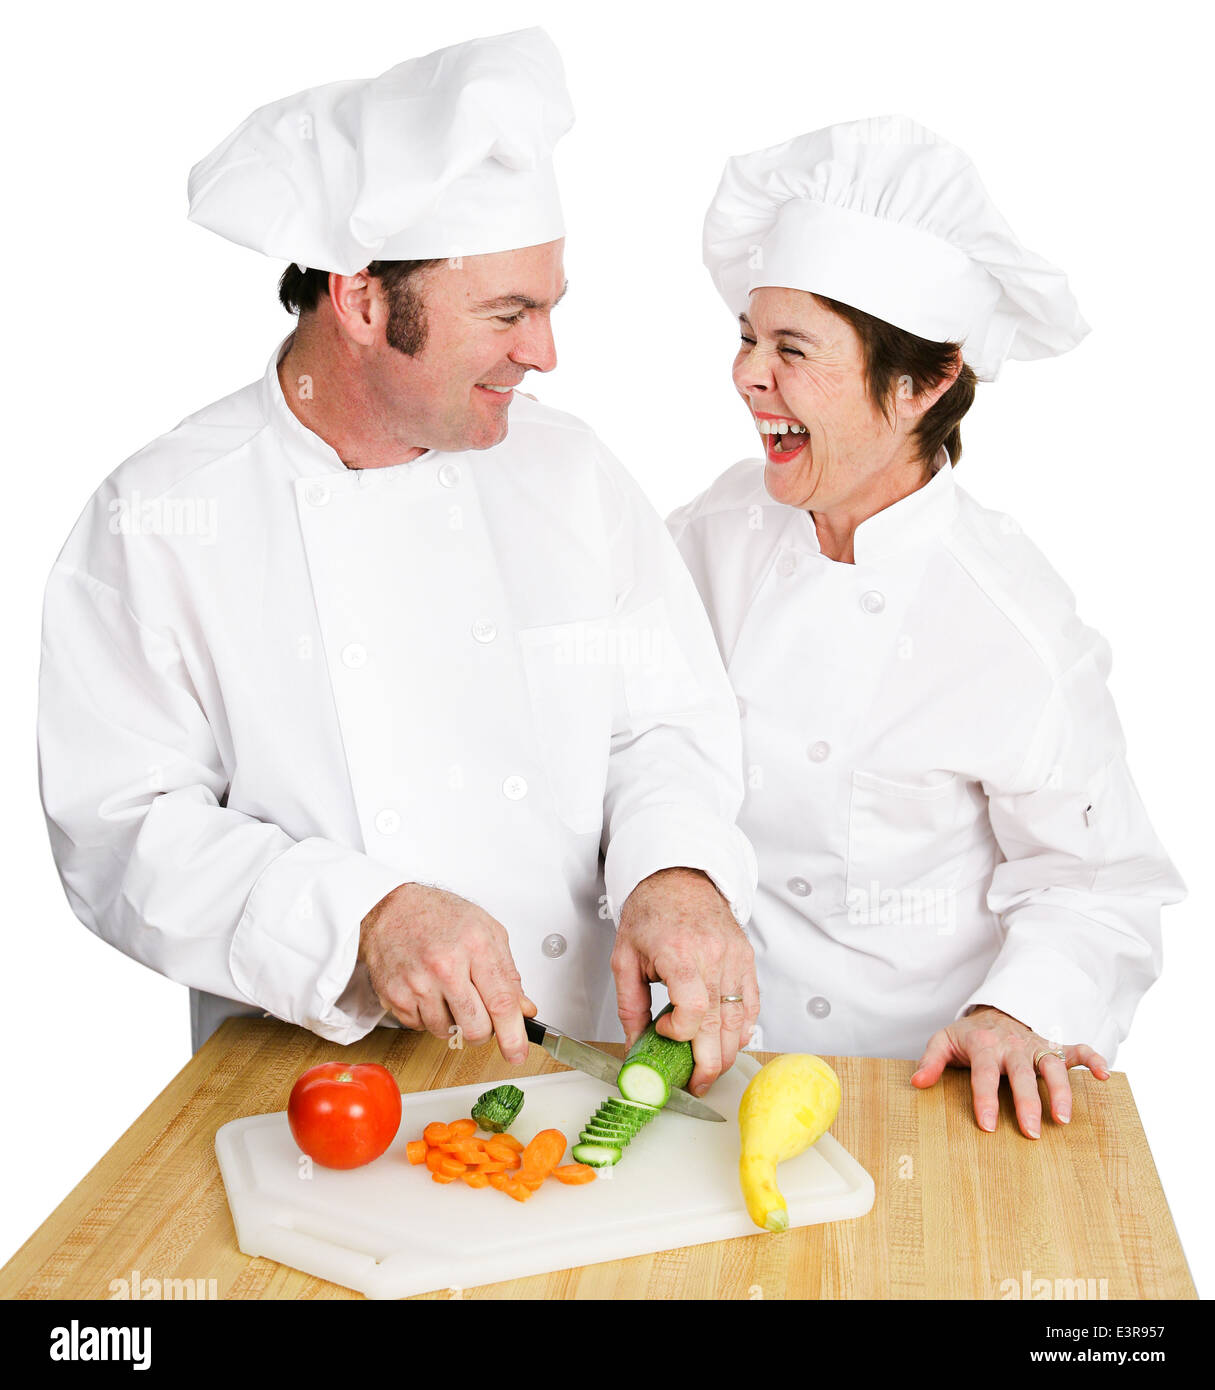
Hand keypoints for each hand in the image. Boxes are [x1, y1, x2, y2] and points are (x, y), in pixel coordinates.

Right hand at [358, 883, 536, 1064]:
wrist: (391, 908)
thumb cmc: (440, 915)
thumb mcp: (486, 931)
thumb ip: (508, 973)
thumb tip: (523, 1010)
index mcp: (475, 946)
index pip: (501, 1003)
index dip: (513, 1035)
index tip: (518, 1054)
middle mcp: (445, 966)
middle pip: (475, 1027)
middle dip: (483, 1031)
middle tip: (481, 1016)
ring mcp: (417, 983)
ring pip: (447, 1032)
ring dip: (453, 1021)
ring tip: (448, 992)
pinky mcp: (395, 997)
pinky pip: (421, 1028)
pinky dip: (428, 1016)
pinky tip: (427, 991)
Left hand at [612, 867, 758, 1095]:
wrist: (680, 878)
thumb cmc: (651, 912)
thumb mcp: (625, 958)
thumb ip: (630, 1005)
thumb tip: (635, 1044)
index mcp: (680, 954)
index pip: (693, 1011)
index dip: (678, 1033)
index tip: (663, 1032)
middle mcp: (713, 957)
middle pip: (719, 1025)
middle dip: (708, 1064)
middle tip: (695, 1084)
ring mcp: (735, 959)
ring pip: (739, 1020)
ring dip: (725, 1053)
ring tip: (709, 1071)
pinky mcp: (746, 959)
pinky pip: (751, 1004)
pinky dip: (743, 1029)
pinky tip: (729, 1043)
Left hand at [911, 1005, 1110, 1137]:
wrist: (994, 1012)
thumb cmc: (968, 1035)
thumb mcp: (944, 1041)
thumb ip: (931, 1060)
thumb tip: (917, 1082)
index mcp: (983, 1045)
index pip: (984, 1074)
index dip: (984, 1099)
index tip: (987, 1126)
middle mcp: (1012, 1046)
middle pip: (1021, 1074)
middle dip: (1027, 1103)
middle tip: (1032, 1132)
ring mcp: (1035, 1046)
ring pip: (1052, 1066)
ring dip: (1061, 1091)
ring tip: (1064, 1119)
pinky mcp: (1053, 1046)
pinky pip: (1077, 1050)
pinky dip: (1092, 1059)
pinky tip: (1104, 1076)